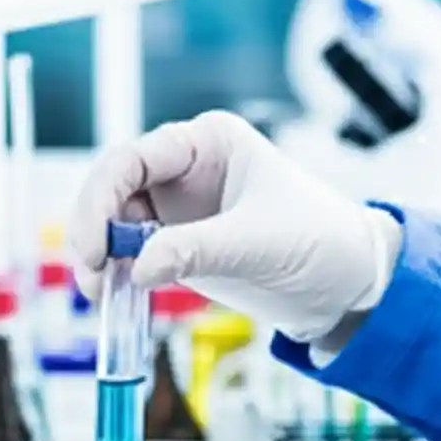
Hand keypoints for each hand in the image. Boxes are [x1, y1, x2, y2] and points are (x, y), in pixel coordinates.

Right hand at [69, 110, 401, 342]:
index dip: (102, 197)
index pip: (133, 158)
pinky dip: (120, 275)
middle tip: (91, 274)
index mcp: (209, 143)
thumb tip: (139, 268)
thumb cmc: (320, 240)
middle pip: (114, 191)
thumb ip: (196, 250)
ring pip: (116, 225)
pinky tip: (118, 298)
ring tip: (103, 294)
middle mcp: (187, 168)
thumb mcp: (258, 242)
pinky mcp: (182, 245)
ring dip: (102, 258)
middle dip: (94, 231)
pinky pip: (134, 255)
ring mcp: (181, 208)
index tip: (96, 243)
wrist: (348, 284)